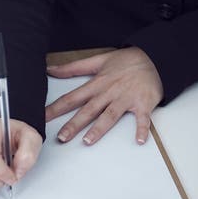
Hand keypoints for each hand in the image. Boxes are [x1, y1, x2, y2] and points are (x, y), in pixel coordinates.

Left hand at [45, 47, 162, 145]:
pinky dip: (142, 129)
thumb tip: (51, 69)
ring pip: (110, 115)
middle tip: (61, 137)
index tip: (43, 118)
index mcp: (97, 83)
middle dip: (74, 124)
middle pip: (89, 110)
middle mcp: (110, 92)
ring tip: (88, 141)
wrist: (153, 57)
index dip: (57, 108)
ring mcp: (126, 98)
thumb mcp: (98, 60)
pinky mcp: (143, 103)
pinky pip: (143, 118)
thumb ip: (73, 67)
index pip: (73, 97)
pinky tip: (139, 140)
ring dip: (100, 128)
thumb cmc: (126, 61)